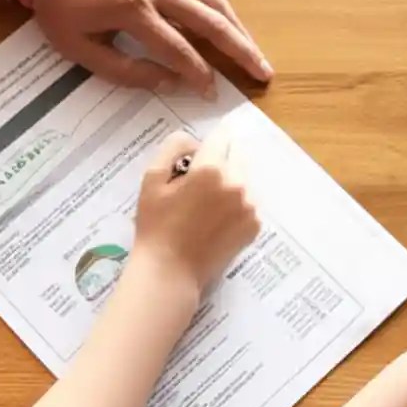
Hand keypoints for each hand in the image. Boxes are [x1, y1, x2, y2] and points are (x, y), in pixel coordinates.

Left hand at [33, 0, 272, 97]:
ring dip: (239, 29)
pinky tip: (232, 29)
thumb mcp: (82, 51)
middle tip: (263, 72)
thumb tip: (170, 82)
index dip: (198, 73)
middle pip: (209, 20)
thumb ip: (126, 71)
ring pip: (213, 1)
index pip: (178, 48)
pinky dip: (222, 11)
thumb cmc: (61, 11)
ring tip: (255, 53)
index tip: (212, 93)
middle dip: (240, 49)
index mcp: (132, 9)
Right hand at [133, 127, 261, 290]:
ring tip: (205, 205)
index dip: (208, 142)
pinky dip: (236, 203)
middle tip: (196, 184)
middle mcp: (238, 184)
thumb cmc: (156, 225)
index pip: (221, 136)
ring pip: (243, 178)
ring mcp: (250, 206)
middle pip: (237, 154)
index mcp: (212, 169)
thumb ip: (173, 147)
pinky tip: (215, 220)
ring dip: (229, 182)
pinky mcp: (255, 225)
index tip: (199, 152)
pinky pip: (248, 201)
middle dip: (220, 161)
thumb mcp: (152, 178)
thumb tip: (195, 142)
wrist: (170, 271)